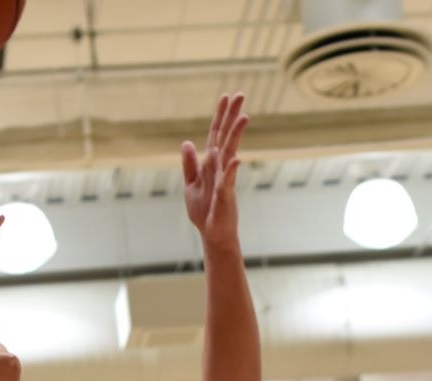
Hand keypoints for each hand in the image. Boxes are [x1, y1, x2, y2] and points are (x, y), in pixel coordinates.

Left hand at [181, 92, 247, 246]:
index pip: (215, 135)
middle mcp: (220, 167)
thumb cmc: (203, 211)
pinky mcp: (225, 196)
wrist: (211, 234)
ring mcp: (224, 179)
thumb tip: (187, 142)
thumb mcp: (190, 184)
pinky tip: (235, 158)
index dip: (219, 116)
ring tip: (244, 116)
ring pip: (229, 153)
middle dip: (231, 116)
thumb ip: (189, 164)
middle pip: (225, 137)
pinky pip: (228, 180)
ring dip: (235, 135)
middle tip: (241, 94)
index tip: (225, 97)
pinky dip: (231, 170)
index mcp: (211, 163)